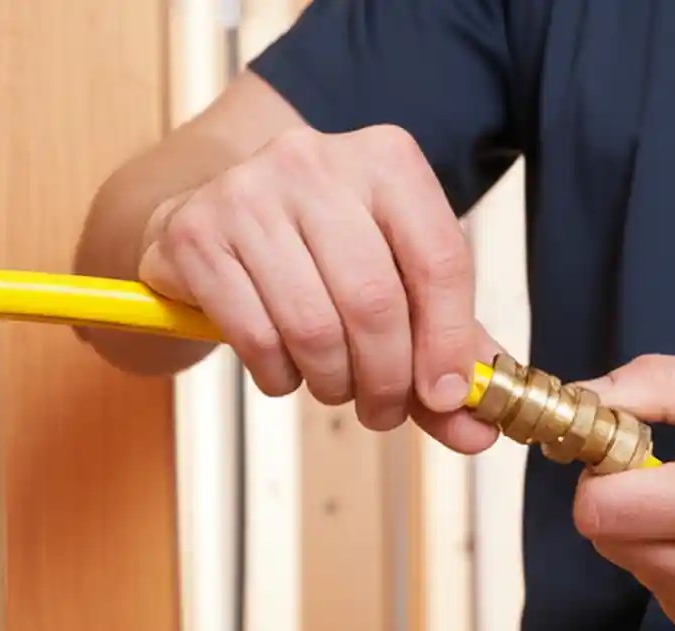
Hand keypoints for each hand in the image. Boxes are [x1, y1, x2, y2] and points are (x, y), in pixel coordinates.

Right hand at [137, 124, 497, 451]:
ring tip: (334, 386)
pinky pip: (255, 336)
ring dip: (332, 382)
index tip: (448, 395)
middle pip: (375, 300)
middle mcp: (316, 160)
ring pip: (314, 325)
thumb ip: (444, 353)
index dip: (450, 342)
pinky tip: (284, 368)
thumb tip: (479, 428)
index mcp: (387, 159)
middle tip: (383, 412)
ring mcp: (248, 191)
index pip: (440, 258)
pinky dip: (279, 375)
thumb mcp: (396, 284)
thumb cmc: (321, 257)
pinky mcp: (195, 234)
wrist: (213, 225)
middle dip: (387, 379)